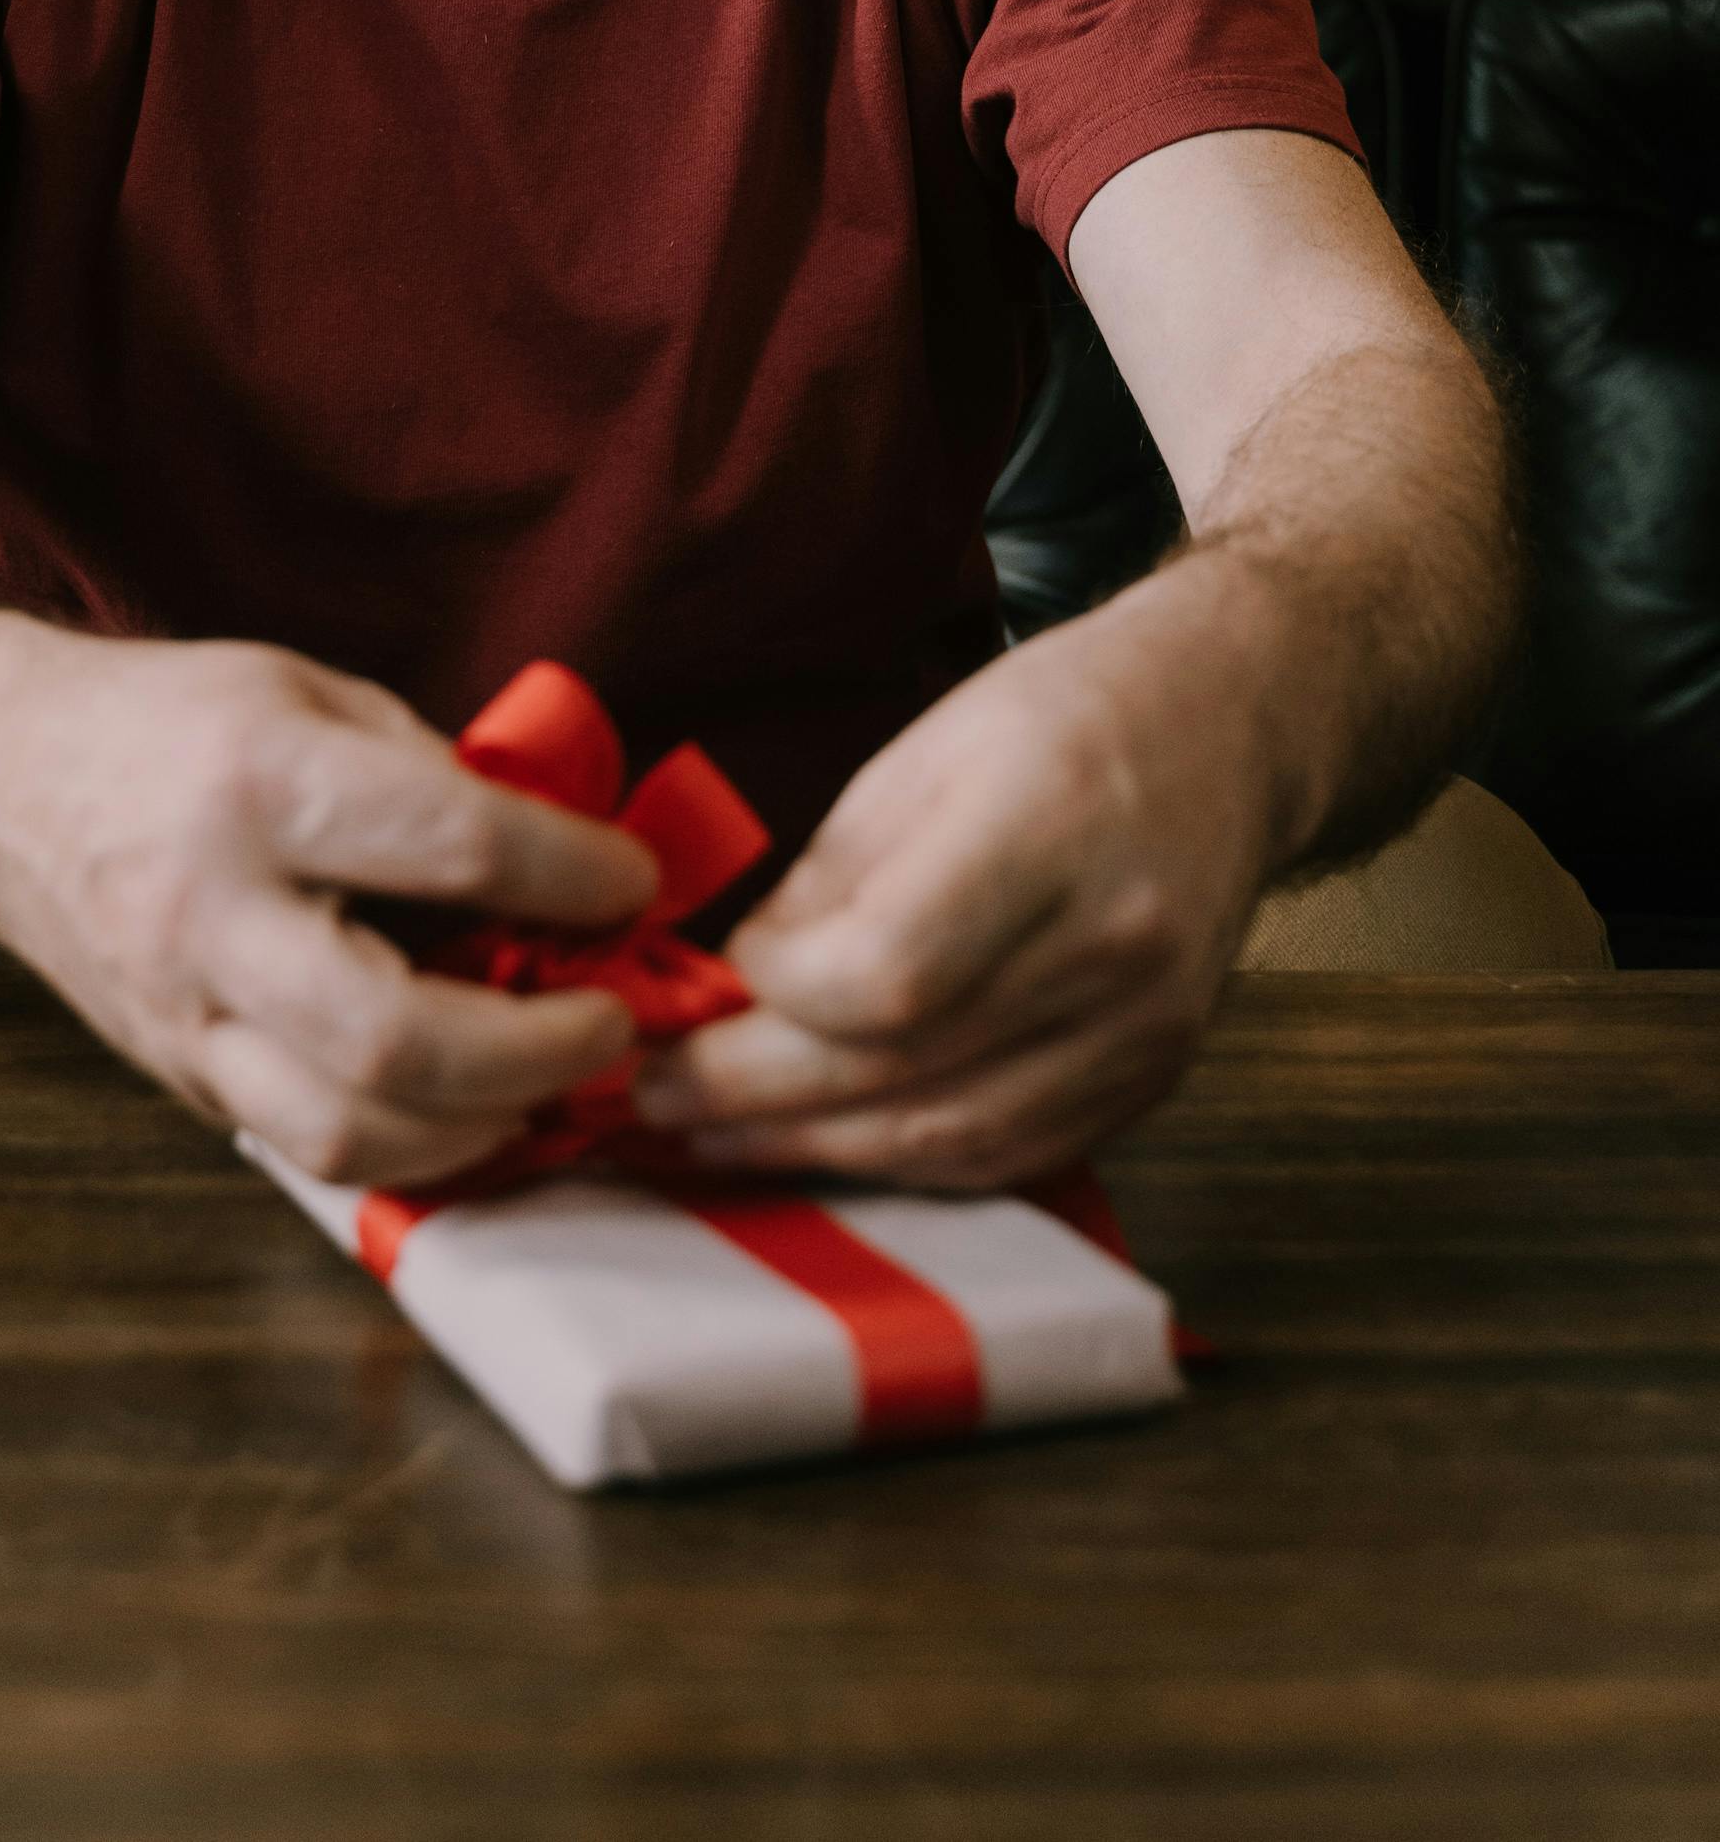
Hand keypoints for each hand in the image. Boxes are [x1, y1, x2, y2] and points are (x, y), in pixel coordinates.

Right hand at [0, 638, 657, 1187]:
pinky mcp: (180, 1076)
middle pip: (395, 1033)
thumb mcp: (309, 690)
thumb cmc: (172, 724)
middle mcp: (214, 908)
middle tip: (612, 1020)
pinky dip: (413, 1151)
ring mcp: (187, 1012)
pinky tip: (475, 1111)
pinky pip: (309, 1152)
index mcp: (261, 780)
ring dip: (483, 1126)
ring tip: (555, 1080)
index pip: (454, 844)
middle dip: (537, 1046)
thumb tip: (559, 846)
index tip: (635, 880)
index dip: (574, 873)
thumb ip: (429, 771)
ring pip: (347, 1130)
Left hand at [631, 578, 1276, 1188]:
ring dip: (813, 1150)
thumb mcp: (921, 751)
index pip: (889, 973)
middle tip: (653, 1094)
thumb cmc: (1057, 716)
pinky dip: (905, 1164)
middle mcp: (1112, 944)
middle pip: (906, 1069)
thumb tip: (735, 986)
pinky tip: (827, 1146)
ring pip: (954, 1139)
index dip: (779, 994)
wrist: (1227, 729)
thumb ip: (830, 881)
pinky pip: (1012, 1158)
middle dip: (756, 1094)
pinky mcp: (1157, 1078)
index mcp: (1048, 828)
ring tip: (714, 1135)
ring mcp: (1147, 1027)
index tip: (719, 968)